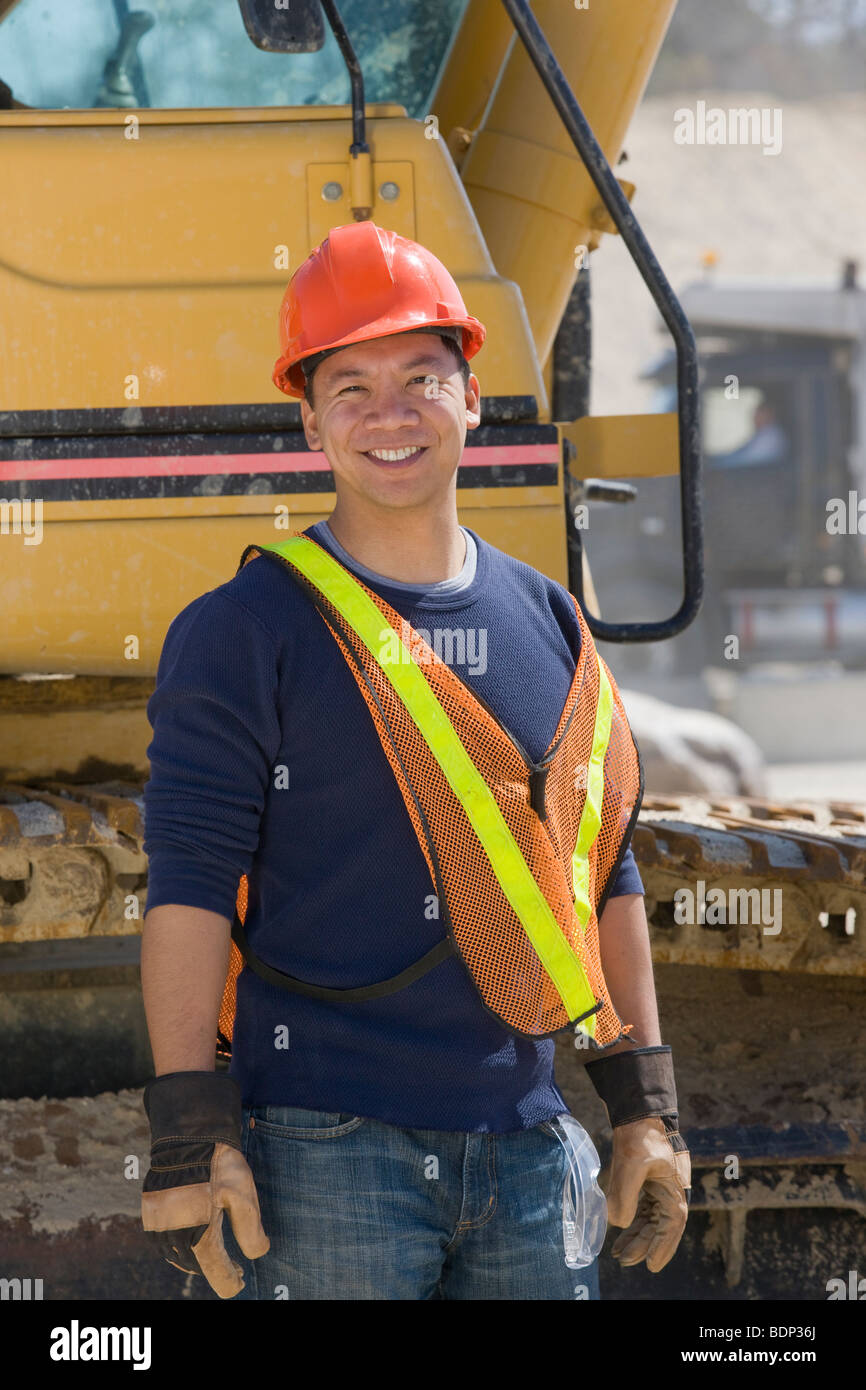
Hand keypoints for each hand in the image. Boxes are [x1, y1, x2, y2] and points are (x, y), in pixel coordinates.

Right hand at [140, 1071, 268, 1298]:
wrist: (187, 1134)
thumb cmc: (219, 1164)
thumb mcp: (243, 1196)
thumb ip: (251, 1231)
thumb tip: (257, 1255)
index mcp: (198, 1237)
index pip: (216, 1273)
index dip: (231, 1282)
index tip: (241, 1283)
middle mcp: (174, 1237)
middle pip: (196, 1267)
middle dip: (215, 1270)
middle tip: (234, 1269)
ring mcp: (159, 1226)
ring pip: (178, 1256)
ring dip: (196, 1260)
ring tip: (215, 1256)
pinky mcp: (151, 1212)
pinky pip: (164, 1241)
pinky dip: (180, 1246)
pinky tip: (192, 1238)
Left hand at [606, 1116, 689, 1271]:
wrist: (638, 1111)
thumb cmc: (640, 1136)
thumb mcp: (631, 1165)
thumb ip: (625, 1196)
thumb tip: (618, 1222)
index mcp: (675, 1189)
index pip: (672, 1226)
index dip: (662, 1247)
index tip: (651, 1264)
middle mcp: (670, 1191)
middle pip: (659, 1226)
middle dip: (643, 1245)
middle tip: (624, 1261)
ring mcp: (659, 1187)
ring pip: (650, 1220)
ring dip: (636, 1235)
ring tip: (618, 1253)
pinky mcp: (647, 1182)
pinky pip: (642, 1208)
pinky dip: (632, 1220)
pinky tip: (620, 1230)